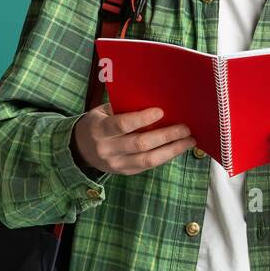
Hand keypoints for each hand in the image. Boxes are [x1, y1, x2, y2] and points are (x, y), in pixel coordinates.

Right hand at [71, 104, 195, 175]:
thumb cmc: (98, 123)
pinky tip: (178, 148)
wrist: (80, 150)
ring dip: (172, 150)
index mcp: (99, 130)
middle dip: (166, 135)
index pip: (122, 125)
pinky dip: (166, 156)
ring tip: (189, 140)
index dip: (142, 119)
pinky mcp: (126, 172)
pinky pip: (149, 165)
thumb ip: (123, 107)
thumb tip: (153, 98)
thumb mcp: (103, 111)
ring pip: (148, 159)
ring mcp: (116, 164)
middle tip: (185, 127)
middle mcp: (107, 149)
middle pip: (140, 144)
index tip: (160, 111)